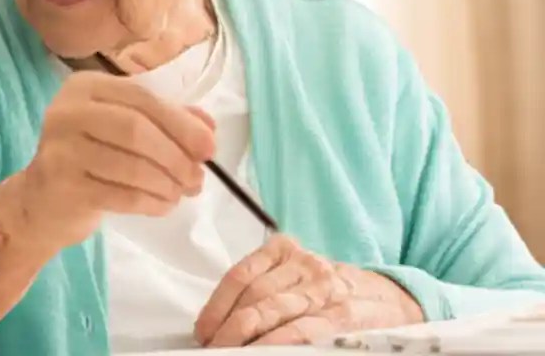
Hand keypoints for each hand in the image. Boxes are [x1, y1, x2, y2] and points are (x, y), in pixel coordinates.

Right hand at [14, 71, 215, 254]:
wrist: (42, 201)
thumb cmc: (91, 158)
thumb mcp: (126, 130)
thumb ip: (166, 121)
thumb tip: (208, 129)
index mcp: (85, 87)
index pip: (142, 98)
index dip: (181, 123)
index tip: (210, 149)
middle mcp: (67, 111)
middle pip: (136, 129)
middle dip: (176, 156)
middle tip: (197, 178)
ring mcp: (60, 149)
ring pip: (131, 165)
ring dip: (167, 183)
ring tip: (181, 193)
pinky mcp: (62, 186)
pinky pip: (121, 195)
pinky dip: (151, 202)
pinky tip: (162, 205)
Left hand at [195, 235, 423, 347]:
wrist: (392, 299)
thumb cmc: (330, 290)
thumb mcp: (296, 276)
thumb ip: (263, 289)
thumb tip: (219, 321)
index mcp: (284, 249)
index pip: (240, 276)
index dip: (216, 307)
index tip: (203, 331)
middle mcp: (304, 264)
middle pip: (253, 296)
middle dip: (227, 327)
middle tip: (211, 349)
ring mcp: (325, 288)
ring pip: (273, 312)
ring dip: (245, 339)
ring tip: (229, 354)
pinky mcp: (342, 315)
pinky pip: (302, 330)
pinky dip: (277, 345)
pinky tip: (261, 353)